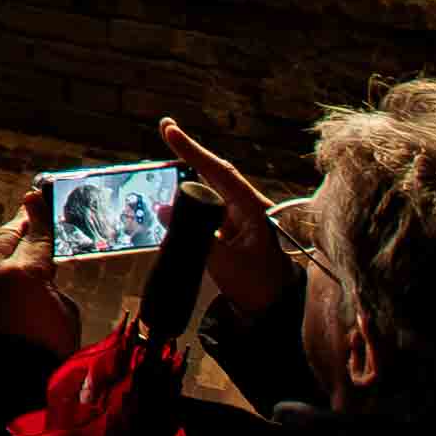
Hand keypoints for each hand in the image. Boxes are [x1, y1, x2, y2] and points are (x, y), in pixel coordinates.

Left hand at [0, 184, 75, 353]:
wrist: (17, 374)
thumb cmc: (52, 346)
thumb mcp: (67, 309)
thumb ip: (51, 279)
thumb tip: (42, 268)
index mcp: (26, 272)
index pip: (37, 235)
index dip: (41, 214)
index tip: (38, 193)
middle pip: (9, 234)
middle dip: (23, 222)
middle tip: (35, 209)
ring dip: (13, 242)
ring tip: (29, 237)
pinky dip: (6, 262)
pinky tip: (19, 267)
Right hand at [154, 117, 293, 317]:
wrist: (273, 307)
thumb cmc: (257, 285)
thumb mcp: (224, 263)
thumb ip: (194, 236)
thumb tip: (162, 210)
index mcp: (252, 210)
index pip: (220, 172)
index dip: (194, 151)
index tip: (170, 131)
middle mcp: (246, 207)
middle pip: (214, 173)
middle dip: (190, 152)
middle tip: (166, 128)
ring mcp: (239, 217)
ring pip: (209, 190)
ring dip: (189, 177)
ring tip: (169, 159)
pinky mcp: (231, 228)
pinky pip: (207, 207)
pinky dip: (189, 201)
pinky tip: (172, 205)